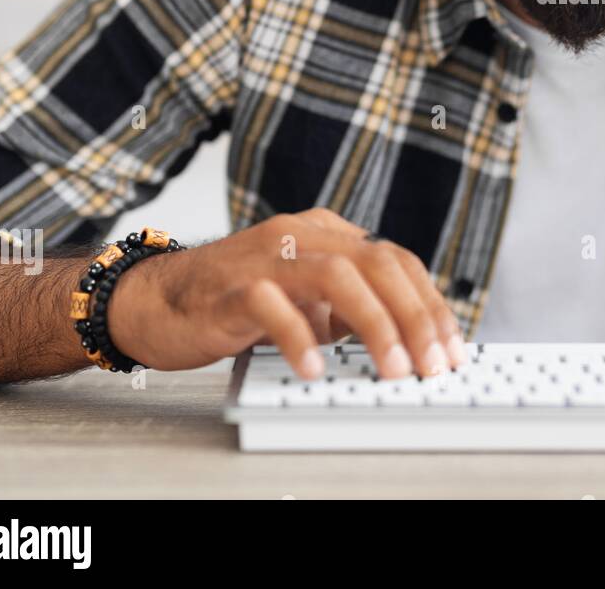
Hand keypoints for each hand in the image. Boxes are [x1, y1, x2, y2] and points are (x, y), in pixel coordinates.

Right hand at [107, 208, 466, 381]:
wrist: (153, 300)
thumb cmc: (236, 302)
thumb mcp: (308, 300)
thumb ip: (352, 306)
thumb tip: (411, 338)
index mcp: (328, 233)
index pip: (398, 260)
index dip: (431, 304)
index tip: (451, 349)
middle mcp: (303, 235)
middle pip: (379, 263)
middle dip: (416, 316)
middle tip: (432, 366)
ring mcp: (266, 258)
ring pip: (338, 275)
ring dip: (375, 325)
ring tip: (393, 369)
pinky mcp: (230, 288)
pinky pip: (272, 306)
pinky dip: (300, 338)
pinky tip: (314, 370)